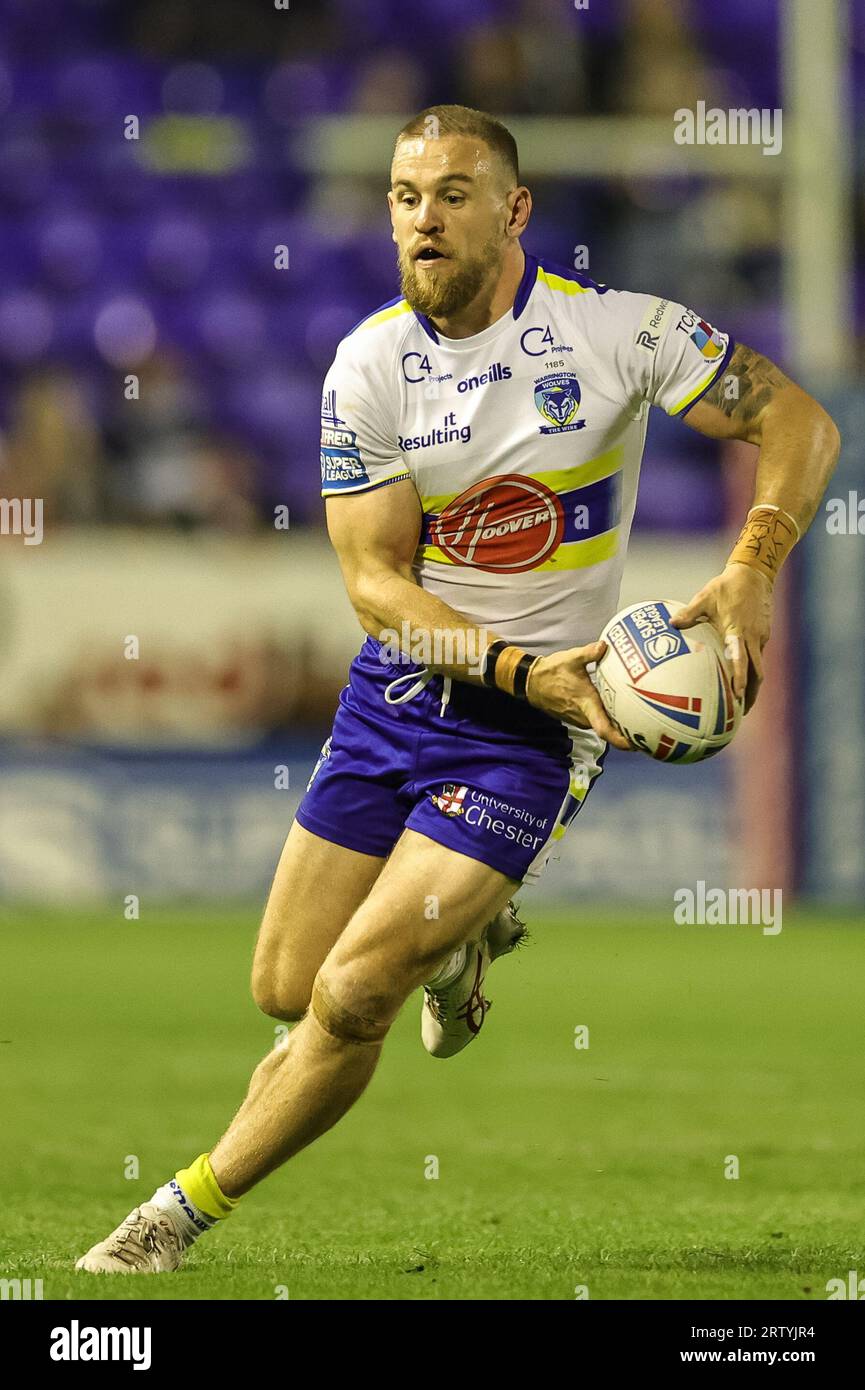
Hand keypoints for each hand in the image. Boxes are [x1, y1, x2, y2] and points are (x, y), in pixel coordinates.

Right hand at [526, 642, 634, 750]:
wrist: (531, 683)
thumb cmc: (551, 672)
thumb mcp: (571, 659)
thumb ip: (589, 653)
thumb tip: (604, 645)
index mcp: (587, 704)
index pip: (605, 729)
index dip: (620, 740)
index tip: (636, 743)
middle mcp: (584, 716)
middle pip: (609, 729)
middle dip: (626, 730)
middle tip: (648, 726)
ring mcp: (579, 719)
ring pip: (602, 724)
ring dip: (616, 723)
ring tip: (636, 717)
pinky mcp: (576, 717)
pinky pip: (595, 720)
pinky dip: (606, 717)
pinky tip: (616, 708)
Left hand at [671, 563, 772, 710]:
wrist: (754, 574)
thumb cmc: (727, 585)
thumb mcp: (706, 597)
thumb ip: (690, 612)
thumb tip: (671, 623)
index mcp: (737, 632)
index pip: (742, 661)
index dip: (740, 680)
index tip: (737, 696)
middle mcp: (752, 638)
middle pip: (756, 673)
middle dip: (750, 693)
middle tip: (741, 712)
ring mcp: (760, 637)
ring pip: (759, 667)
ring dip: (753, 685)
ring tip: (743, 702)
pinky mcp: (763, 634)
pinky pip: (758, 656)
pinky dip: (753, 670)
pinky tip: (744, 676)